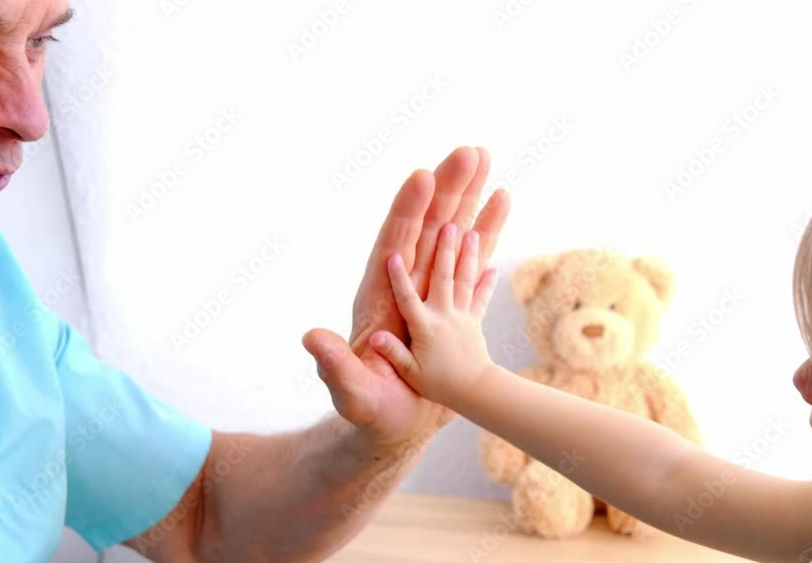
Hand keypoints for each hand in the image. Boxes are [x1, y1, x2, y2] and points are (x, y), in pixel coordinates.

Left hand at [301, 147, 509, 447]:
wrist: (397, 423)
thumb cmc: (369, 412)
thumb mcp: (350, 392)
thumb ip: (334, 366)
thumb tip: (310, 337)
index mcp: (378, 297)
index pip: (392, 244)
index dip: (406, 212)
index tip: (422, 176)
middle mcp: (403, 282)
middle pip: (425, 226)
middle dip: (446, 188)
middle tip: (469, 151)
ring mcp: (429, 286)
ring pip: (450, 232)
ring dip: (467, 197)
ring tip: (486, 159)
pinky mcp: (451, 297)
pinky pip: (473, 257)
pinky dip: (487, 230)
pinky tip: (501, 200)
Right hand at [369, 224, 497, 406]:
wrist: (474, 391)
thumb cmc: (437, 385)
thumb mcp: (410, 372)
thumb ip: (393, 352)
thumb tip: (374, 336)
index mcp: (424, 327)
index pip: (407, 298)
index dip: (398, 277)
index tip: (392, 255)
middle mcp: (444, 316)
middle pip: (443, 278)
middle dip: (444, 250)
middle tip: (447, 225)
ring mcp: (462, 316)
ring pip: (464, 281)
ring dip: (467, 256)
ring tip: (471, 232)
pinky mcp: (474, 321)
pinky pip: (481, 298)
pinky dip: (486, 282)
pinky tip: (492, 266)